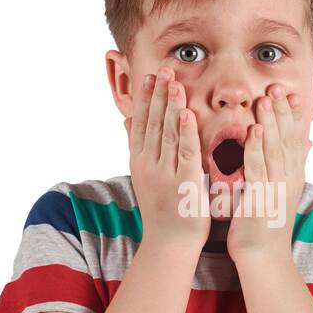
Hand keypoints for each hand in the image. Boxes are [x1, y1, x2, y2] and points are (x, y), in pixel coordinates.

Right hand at [124, 67, 209, 253]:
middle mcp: (149, 164)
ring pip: (167, 133)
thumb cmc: (162, 209)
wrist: (169, 243)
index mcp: (140, 161)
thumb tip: (127, 120)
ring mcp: (165, 173)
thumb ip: (137, 146)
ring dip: (170, 105)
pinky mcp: (184, 182)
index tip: (149, 76)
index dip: (146, 98)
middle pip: (153, 123)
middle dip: (159, 94)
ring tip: (173, 82)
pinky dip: (184, 132)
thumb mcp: (144, 175)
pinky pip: (184, 152)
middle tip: (163, 69)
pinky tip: (185, 113)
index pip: (141, 123)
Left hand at [227, 84, 311, 263]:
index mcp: (293, 176)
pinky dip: (256, 148)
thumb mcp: (280, 191)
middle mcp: (289, 179)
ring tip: (266, 99)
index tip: (290, 93)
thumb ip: (287, 166)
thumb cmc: (265, 224)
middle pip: (288, 139)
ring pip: (275, 149)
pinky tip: (252, 131)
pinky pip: (258, 168)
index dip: (293, 115)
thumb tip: (304, 144)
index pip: (296, 139)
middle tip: (278, 87)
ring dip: (270, 123)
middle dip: (283, 112)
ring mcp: (277, 189)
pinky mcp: (261, 198)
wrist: (263, 256)